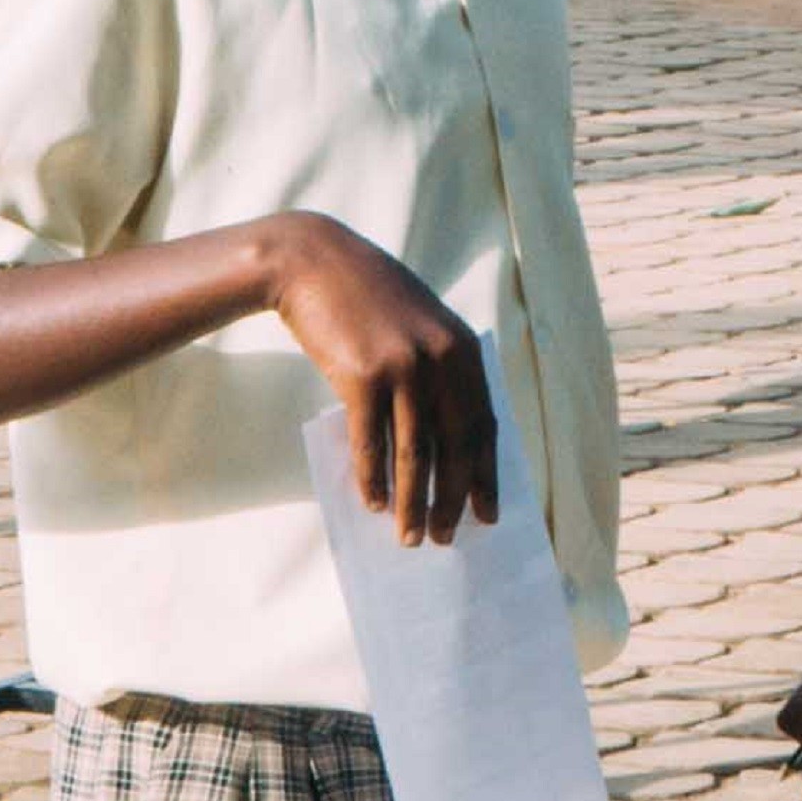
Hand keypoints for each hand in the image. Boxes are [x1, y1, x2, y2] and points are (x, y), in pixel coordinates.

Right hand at [260, 214, 495, 545]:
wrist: (313, 263)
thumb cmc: (366, 300)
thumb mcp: (421, 326)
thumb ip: (441, 374)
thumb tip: (446, 444)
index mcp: (463, 350)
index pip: (485, 426)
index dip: (486, 475)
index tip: (487, 513)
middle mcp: (441, 359)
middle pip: (456, 447)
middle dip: (452, 499)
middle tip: (445, 537)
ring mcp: (403, 367)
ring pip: (416, 454)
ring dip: (414, 503)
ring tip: (410, 537)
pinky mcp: (362, 376)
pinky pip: (372, 443)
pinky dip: (374, 479)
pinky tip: (374, 504)